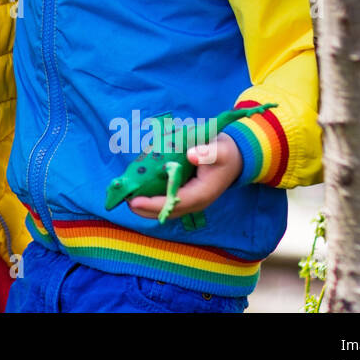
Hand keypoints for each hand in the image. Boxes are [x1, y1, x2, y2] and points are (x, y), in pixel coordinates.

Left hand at [126, 134, 241, 220]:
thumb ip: (208, 152)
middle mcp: (195, 202)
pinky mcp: (186, 196)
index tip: (135, 201)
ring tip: (126, 199)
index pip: (175, 202)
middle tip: (124, 200)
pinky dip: (152, 200)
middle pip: (167, 211)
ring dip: (146, 208)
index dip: (154, 204)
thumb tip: (192, 155)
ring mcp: (190, 201)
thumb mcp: (220, 149)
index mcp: (202, 193)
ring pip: (165, 210)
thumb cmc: (225, 152)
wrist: (234, 158)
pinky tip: (138, 193)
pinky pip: (167, 202)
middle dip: (145, 209)